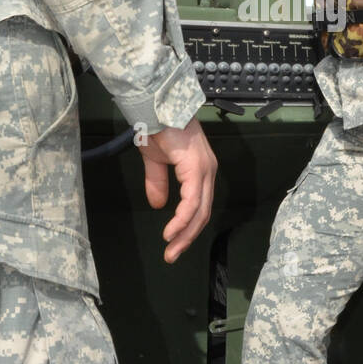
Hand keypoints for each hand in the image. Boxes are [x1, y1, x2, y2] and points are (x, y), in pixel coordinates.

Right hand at [137, 117, 216, 262]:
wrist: (156, 108)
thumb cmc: (157, 128)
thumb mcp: (156, 161)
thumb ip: (158, 182)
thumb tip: (158, 205)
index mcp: (200, 171)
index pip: (199, 206)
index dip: (187, 227)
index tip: (173, 244)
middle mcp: (207, 172)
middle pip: (202, 214)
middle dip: (187, 238)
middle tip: (172, 255)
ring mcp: (204, 170)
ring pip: (199, 212)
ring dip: (184, 234)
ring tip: (171, 250)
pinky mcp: (196, 169)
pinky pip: (192, 202)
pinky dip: (181, 220)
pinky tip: (171, 232)